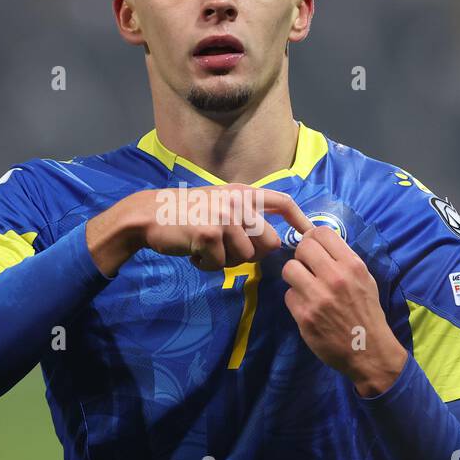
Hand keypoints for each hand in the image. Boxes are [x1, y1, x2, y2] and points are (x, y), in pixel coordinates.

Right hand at [87, 185, 313, 274]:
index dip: (300, 220)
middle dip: (252, 256)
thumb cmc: (185, 215)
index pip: (282, 202)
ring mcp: (224, 217)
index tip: (311, 235)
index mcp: (242, 194)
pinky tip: (192, 252)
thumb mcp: (219, 206)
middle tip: (226, 252)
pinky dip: (206, 265)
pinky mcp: (210, 234)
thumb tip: (271, 243)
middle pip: (268, 242)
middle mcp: (237, 202)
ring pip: (245, 258)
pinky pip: (221, 264)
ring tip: (204, 248)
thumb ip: (244, 218)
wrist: (149, 216)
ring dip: (225, 261)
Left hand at [281, 226, 407, 396]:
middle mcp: (335, 277)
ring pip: (289, 269)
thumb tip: (318, 243)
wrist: (369, 350)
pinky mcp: (305, 316)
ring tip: (303, 286)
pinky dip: (295, 299)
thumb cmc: (367, 312)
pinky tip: (307, 307)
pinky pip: (289, 295)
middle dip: (302, 256)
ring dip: (294, 276)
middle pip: (302, 247)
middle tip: (306, 268)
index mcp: (352, 266)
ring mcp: (318, 297)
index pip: (322, 232)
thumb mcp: (365, 279)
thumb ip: (343, 260)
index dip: (313, 238)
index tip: (313, 249)